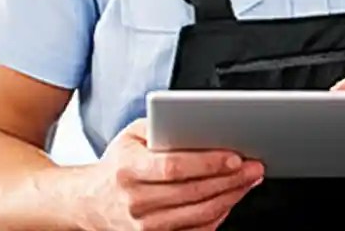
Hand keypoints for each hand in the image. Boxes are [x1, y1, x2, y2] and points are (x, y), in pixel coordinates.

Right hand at [83, 117, 263, 230]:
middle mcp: (136, 201)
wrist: (90, 203)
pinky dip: (218, 216)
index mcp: (129, 169)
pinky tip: (230, 199)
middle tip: (254, 166)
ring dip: (230, 197)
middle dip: (230, 179)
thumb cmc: (119, 164)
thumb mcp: (131, 135)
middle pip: (193, 192)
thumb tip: (197, 124)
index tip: (235, 157)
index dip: (208, 164)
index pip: (174, 167)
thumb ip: (162, 125)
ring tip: (249, 180)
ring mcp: (145, 227)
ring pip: (199, 215)